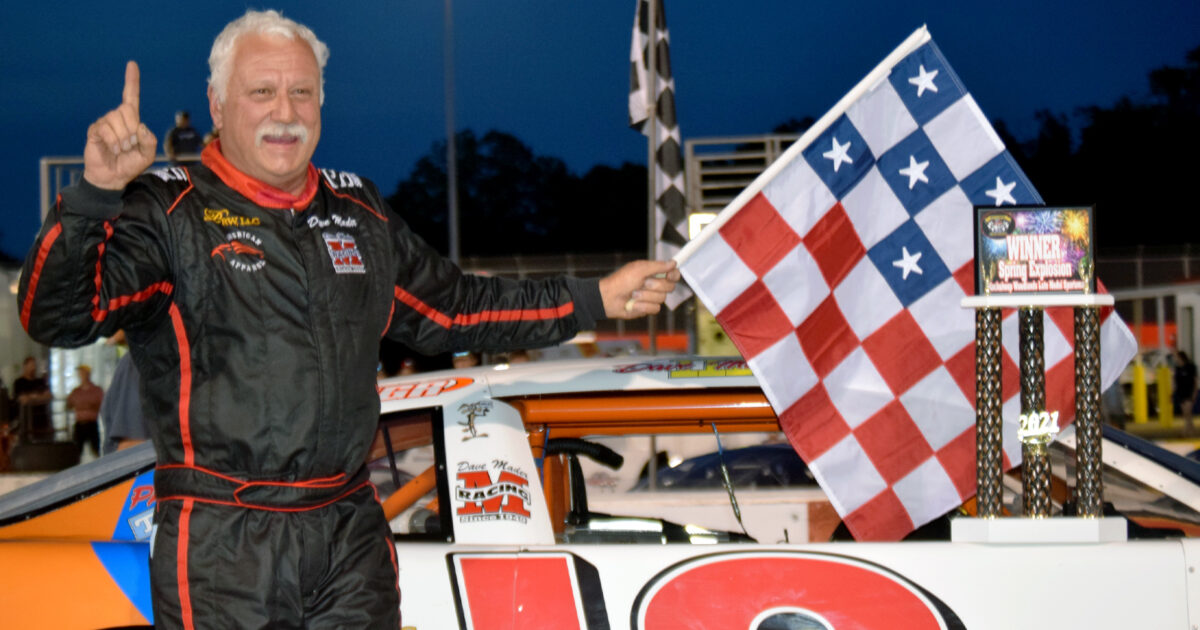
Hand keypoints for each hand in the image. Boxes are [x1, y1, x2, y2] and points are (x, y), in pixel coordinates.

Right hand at [83, 61, 156, 189]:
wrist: (112, 177)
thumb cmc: (129, 165)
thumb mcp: (147, 155)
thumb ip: (150, 141)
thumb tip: (141, 126)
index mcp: (132, 120)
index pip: (131, 96)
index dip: (131, 81)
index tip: (131, 64)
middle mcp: (117, 118)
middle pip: (127, 110)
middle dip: (132, 130)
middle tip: (129, 145)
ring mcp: (104, 123)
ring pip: (116, 120)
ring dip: (122, 138)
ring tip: (119, 149)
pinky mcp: (95, 130)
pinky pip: (105, 129)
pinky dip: (111, 141)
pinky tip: (111, 148)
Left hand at [599, 260, 680, 318]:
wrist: (609, 298)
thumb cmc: (621, 281)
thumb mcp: (639, 269)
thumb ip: (658, 266)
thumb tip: (673, 263)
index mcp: (653, 273)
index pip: (673, 274)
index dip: (674, 275)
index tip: (669, 276)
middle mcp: (655, 285)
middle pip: (670, 287)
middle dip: (655, 286)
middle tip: (643, 283)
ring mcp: (652, 297)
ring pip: (662, 299)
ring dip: (646, 296)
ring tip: (634, 294)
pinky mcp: (648, 308)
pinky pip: (655, 309)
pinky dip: (643, 306)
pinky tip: (633, 303)